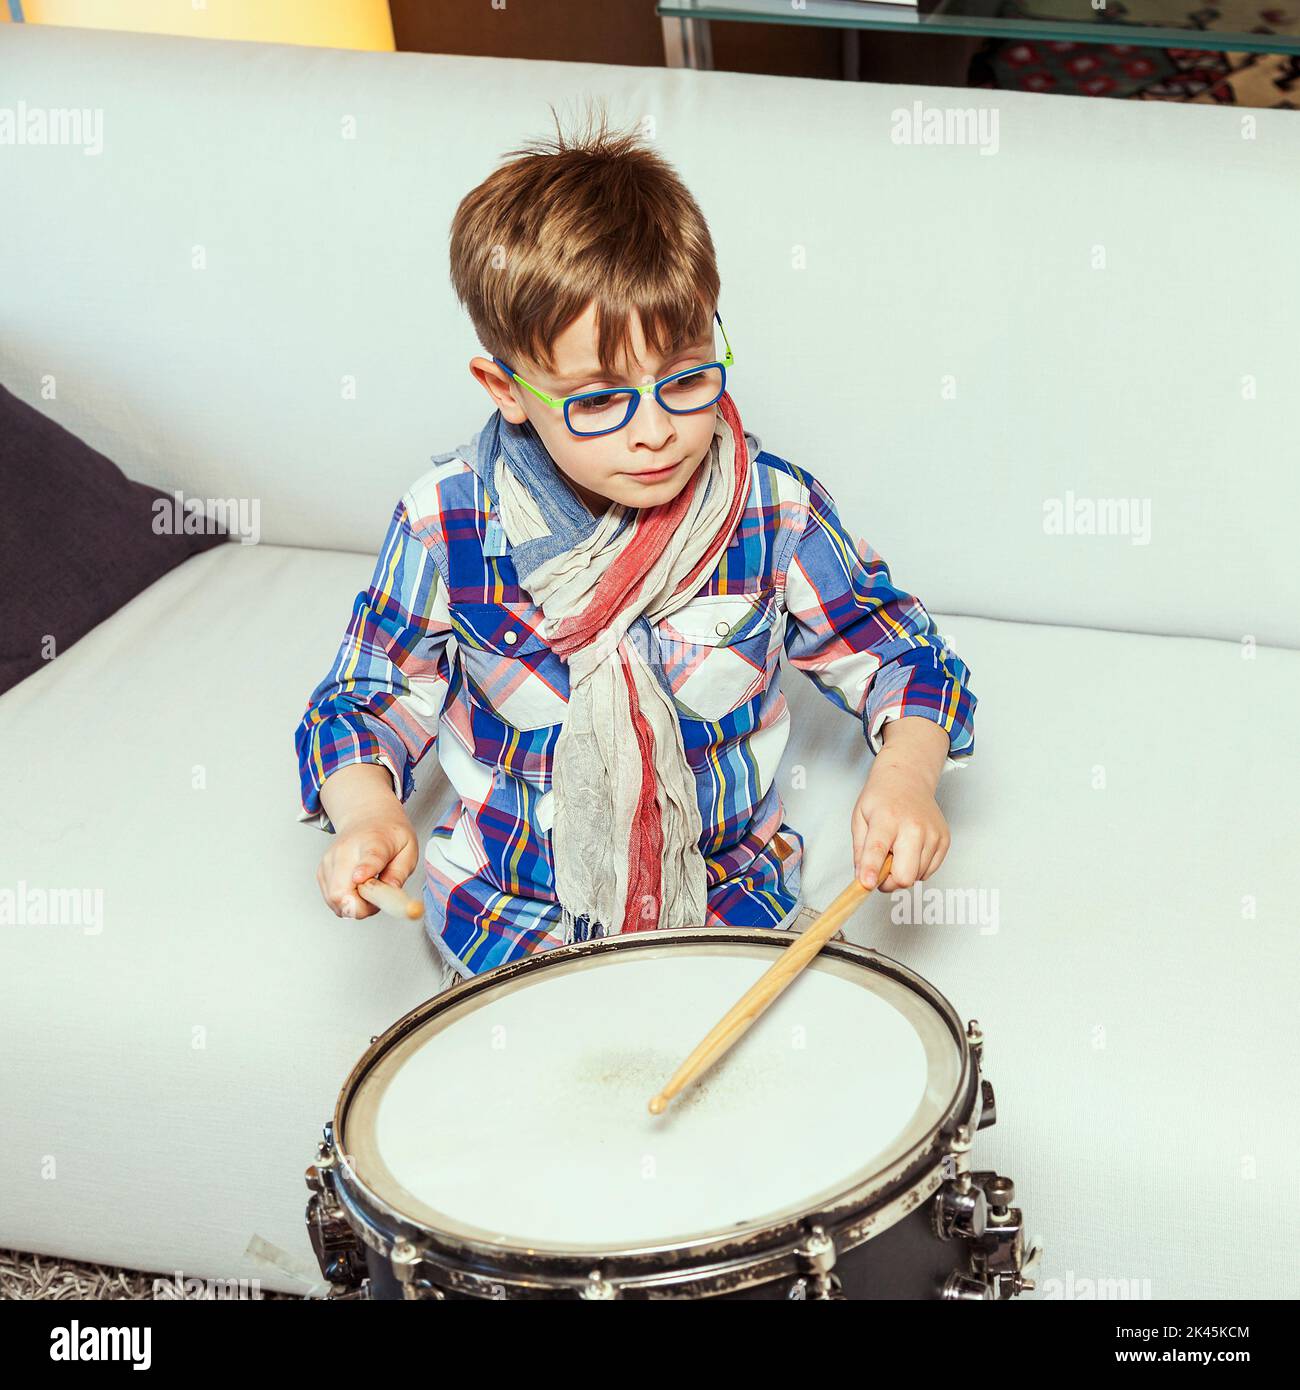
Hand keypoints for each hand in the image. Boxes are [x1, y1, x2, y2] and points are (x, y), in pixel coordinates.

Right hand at [316, 810, 419, 918]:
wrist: (366, 819)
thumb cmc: (388, 836)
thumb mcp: (408, 848)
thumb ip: (400, 871)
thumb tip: (389, 890)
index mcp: (373, 843)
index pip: (368, 859)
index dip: (364, 871)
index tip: (360, 878)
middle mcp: (345, 852)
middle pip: (341, 892)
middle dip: (362, 907)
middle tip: (378, 896)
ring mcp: (329, 863)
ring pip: (335, 902)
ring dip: (355, 906)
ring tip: (370, 889)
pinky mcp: (321, 873)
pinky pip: (332, 901)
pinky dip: (347, 903)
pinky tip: (358, 889)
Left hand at [851, 723, 951, 891]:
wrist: (908, 780)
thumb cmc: (882, 798)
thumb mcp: (859, 819)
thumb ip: (860, 851)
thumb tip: (863, 879)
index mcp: (887, 819)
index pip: (878, 849)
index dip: (872, 870)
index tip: (867, 883)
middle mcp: (914, 827)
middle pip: (905, 875)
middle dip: (890, 881)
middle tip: (882, 868)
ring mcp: (933, 834)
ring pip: (916, 877)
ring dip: (902, 872)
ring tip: (897, 850)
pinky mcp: (944, 840)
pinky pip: (929, 871)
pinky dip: (916, 868)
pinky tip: (909, 850)